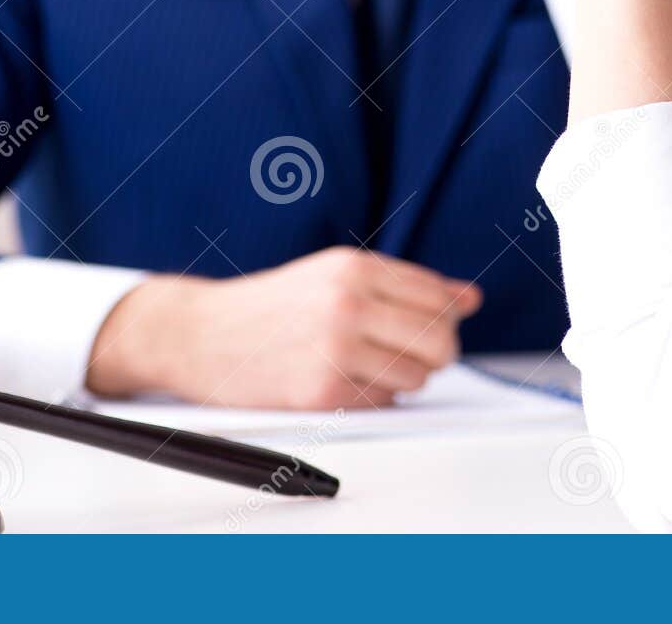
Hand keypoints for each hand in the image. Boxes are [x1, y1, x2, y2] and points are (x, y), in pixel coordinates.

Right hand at [85, 247, 481, 408]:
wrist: (201, 334)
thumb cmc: (271, 307)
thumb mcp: (336, 277)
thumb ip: (407, 286)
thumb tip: (470, 298)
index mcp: (355, 267)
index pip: (438, 297)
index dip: (443, 319)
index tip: (427, 327)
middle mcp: (348, 303)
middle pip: (438, 341)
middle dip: (432, 354)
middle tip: (405, 354)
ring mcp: (335, 349)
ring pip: (416, 377)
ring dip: (402, 380)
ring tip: (365, 367)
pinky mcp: (321, 391)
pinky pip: (382, 404)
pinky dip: (372, 399)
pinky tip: (341, 382)